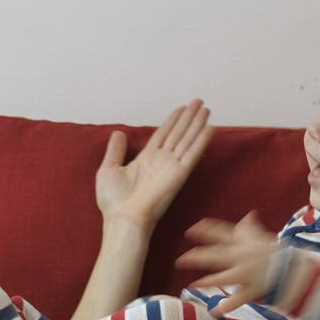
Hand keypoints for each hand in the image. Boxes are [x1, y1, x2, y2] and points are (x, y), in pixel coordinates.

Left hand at [95, 99, 214, 231]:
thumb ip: (115, 151)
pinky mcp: (179, 175)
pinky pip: (192, 154)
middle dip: (189, 118)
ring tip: (205, 108)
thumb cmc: (114, 201)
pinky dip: (201, 141)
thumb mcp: (109, 169)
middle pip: (178, 133)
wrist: (122, 217)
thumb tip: (118, 133)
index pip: (163, 134)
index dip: (172, 120)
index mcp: (146, 159)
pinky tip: (209, 128)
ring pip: (187, 139)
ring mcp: (171, 167)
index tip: (181, 108)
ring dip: (197, 124)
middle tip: (199, 101)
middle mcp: (161, 161)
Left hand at [175, 211, 277, 315]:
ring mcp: (248, 274)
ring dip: (210, 281)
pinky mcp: (253, 290)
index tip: (191, 230)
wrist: (294, 272)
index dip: (206, 231)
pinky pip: (239, 299)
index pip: (223, 235)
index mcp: (243, 245)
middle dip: (200, 257)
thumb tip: (248, 216)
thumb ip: (250, 230)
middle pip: (219, 256)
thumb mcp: (262, 239)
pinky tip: (214, 311)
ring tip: (195, 284)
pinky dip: (227, 306)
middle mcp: (244, 258)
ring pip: (227, 277)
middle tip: (181, 260)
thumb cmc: (274, 254)